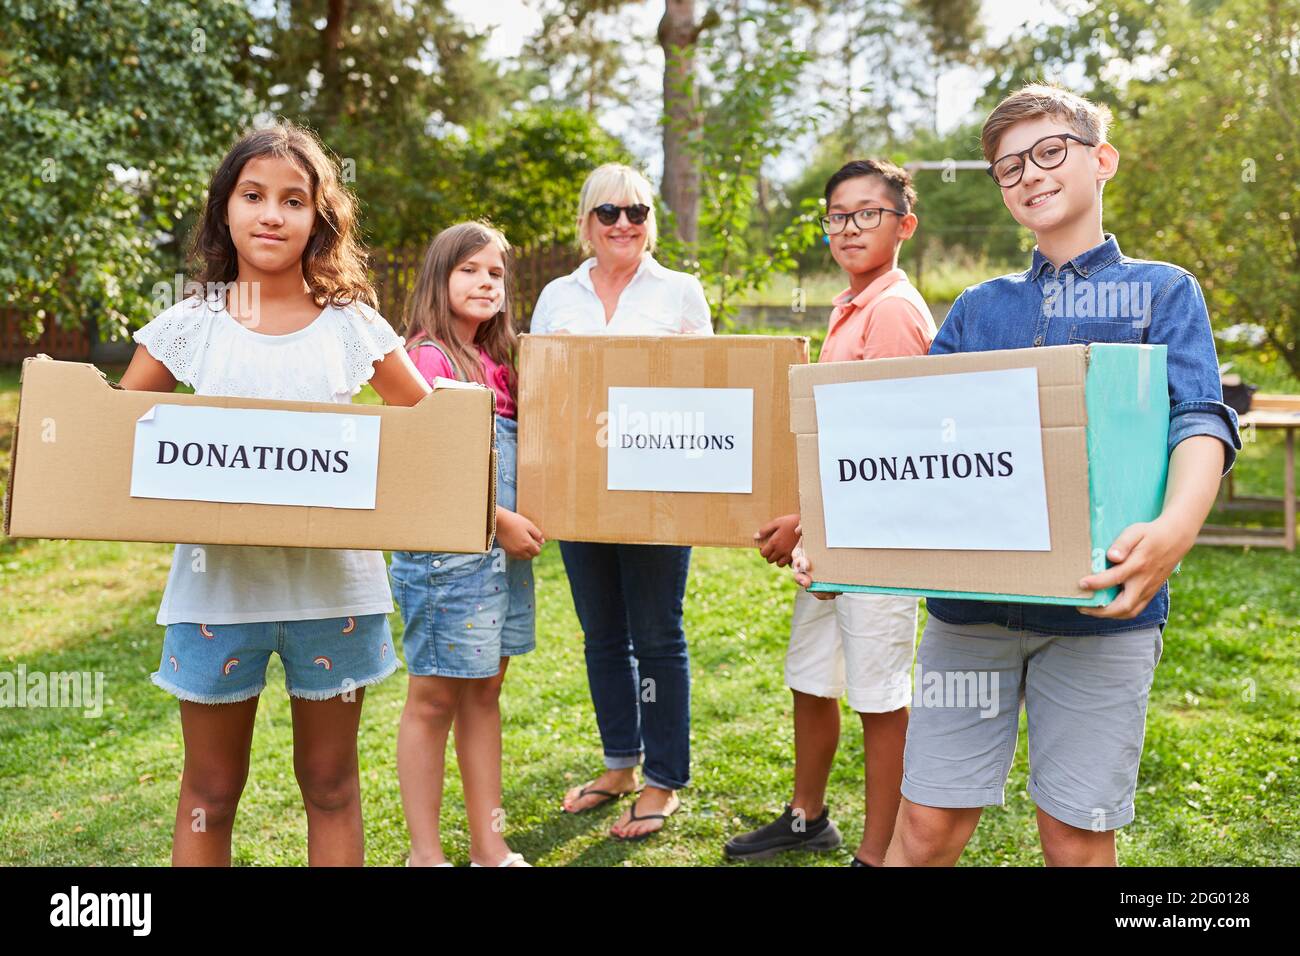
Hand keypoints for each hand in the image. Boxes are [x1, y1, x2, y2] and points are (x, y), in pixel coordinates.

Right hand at [495, 507, 543, 559]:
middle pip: (530, 556)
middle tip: (530, 542)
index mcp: (527, 544)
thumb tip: (542, 542)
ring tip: (524, 543)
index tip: (536, 541)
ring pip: (523, 557)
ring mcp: (513, 551)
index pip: (537, 552)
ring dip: (525, 553)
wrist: (500, 521)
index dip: (538, 547)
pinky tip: (517, 544)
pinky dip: (518, 553)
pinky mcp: (507, 550)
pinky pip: (516, 556)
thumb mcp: (529, 525)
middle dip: (532, 551)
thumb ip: (537, 534)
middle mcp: (520, 550)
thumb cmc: (515, 521)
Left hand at [754, 513, 799, 566]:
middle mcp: (781, 550)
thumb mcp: (777, 522)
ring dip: (778, 559)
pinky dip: (787, 562)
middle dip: (770, 555)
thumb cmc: (791, 521)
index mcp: (774, 542)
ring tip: (780, 552)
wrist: (807, 523)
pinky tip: (788, 554)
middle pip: (770, 560)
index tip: (765, 546)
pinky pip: (789, 564)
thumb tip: (755, 537)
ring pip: (779, 564)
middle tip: (773, 549)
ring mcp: (789, 554)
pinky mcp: (797, 555)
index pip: (763, 554)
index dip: (763, 551)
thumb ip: (765, 530)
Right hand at [790, 523, 837, 599]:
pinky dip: (829, 592)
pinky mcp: (826, 579)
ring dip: (818, 591)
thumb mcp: (813, 526)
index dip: (799, 563)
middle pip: (799, 576)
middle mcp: (805, 565)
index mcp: (802, 553)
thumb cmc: (823, 530)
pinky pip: (824, 589)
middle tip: (808, 584)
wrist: (839, 534)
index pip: (797, 559)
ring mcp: (815, 573)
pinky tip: (838, 591)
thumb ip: (805, 526)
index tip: (807, 565)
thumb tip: (799, 530)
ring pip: (812, 586)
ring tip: (829, 593)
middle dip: (802, 580)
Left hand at [1077, 518, 1192, 618]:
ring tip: (1091, 609)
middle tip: (1082, 607)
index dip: (1096, 583)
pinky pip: (1135, 609)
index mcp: (1139, 565)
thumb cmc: (1150, 533)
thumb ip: (1122, 544)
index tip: (1081, 583)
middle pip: (1124, 606)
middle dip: (1101, 611)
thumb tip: (1112, 556)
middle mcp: (1144, 581)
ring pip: (1130, 612)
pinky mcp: (1150, 592)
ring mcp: (1149, 589)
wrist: (1175, 538)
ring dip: (1109, 615)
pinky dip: (1119, 613)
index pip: (1115, 578)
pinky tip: (1106, 608)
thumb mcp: (1135, 532)